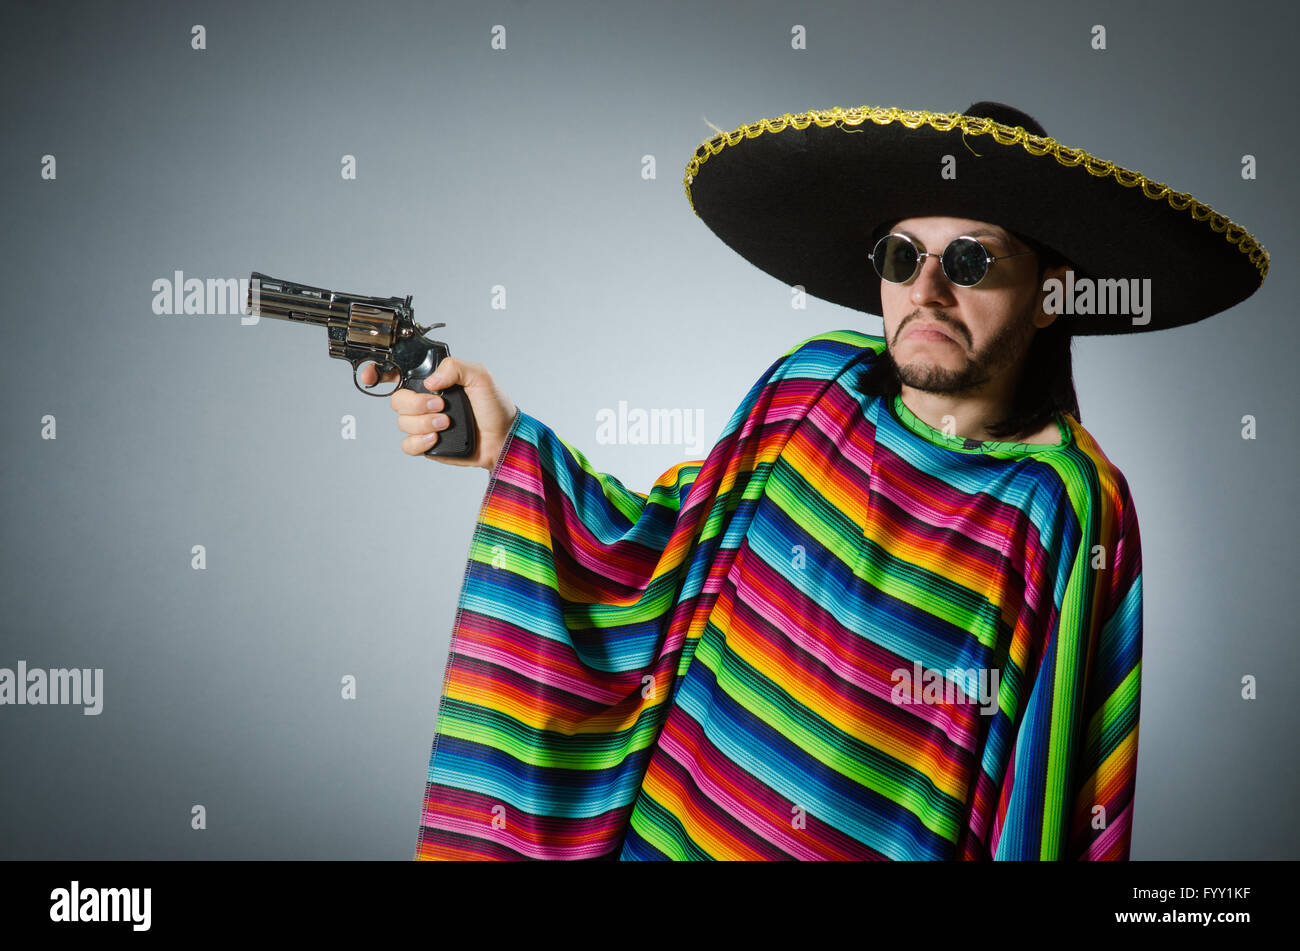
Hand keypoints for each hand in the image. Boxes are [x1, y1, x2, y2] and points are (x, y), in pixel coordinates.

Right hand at [358, 359, 517, 469]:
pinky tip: (436, 437)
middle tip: (440, 406)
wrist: (503, 438)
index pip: (398, 374)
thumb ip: (455, 367)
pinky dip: (419, 441)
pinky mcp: (427, 445)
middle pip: (396, 400)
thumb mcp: (480, 376)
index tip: (372, 376)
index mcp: (433, 382)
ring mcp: (424, 424)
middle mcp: (424, 402)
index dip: (378, 373)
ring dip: (423, 422)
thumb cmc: (494, 406)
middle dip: (416, 404)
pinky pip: (407, 445)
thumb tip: (431, 381)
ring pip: (402, 423)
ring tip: (447, 422)